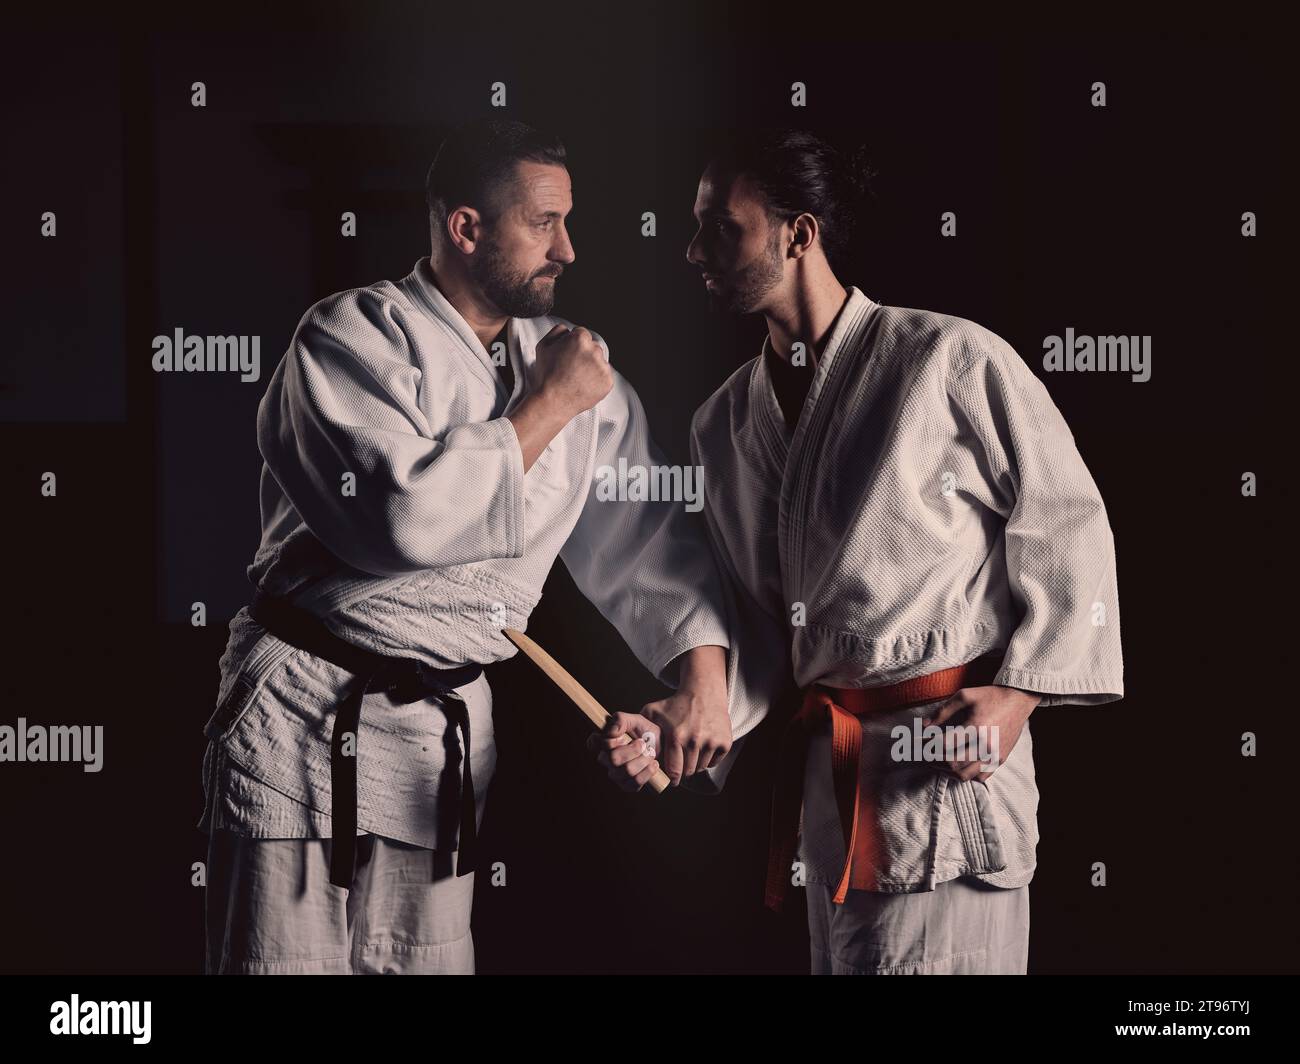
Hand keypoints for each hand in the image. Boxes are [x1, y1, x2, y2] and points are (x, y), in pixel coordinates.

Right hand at [530, 323, 612, 419]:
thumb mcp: (543, 346)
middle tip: (571, 368)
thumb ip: (557, 331)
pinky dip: (596, 381)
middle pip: (593, 347)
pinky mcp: (608, 382)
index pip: (582, 334)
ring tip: (577, 378)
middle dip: (584, 355)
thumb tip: (568, 330)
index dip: (573, 345)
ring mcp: (603, 367)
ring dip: (591, 367)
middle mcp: (595, 350)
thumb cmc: (546, 375)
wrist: (553, 401)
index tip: (568, 355)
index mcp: (580, 339)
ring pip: (599, 362)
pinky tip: (583, 385)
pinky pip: (605, 377)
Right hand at [587, 712, 662, 791]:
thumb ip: (620, 719)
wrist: (661, 744)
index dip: (609, 741)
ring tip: (650, 753)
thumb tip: (610, 732)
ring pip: (627, 771)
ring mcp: (616, 774)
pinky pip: (635, 783)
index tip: (624, 737)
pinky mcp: (627, 785)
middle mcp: (606, 760)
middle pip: (613, 759)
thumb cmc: (645, 732)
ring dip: (643, 760)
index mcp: (604, 742)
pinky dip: (648, 772)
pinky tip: (653, 764)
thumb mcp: (634, 720)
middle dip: (633, 750)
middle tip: (643, 744)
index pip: (594, 743)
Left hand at [640, 682, 731, 786]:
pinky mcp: (724, 742)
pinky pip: (714, 761)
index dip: (672, 778)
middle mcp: (695, 740)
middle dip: (684, 771)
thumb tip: (617, 736)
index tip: (672, 780)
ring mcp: (711, 741)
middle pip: (688, 771)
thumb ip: (636, 725)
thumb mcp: (653, 711)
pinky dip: (709, 759)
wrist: (703, 691)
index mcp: (676, 736)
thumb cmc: (676, 703)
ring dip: (696, 764)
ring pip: (701, 767)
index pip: (674, 769)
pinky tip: (703, 748)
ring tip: (691, 754)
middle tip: (681, 766)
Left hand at [920, 685, 1038, 781]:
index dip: (927, 745)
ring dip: (947, 770)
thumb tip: (923, 726)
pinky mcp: (1000, 759)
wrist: (1018, 700)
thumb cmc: (989, 696)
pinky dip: (965, 775)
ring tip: (937, 761)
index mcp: (975, 727)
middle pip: (952, 763)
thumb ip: (942, 711)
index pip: (943, 745)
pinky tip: (957, 765)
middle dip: (933, 760)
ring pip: (964, 775)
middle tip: (924, 754)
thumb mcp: (964, 696)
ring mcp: (994, 755)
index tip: (918, 742)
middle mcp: (985, 745)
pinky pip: (980, 777)